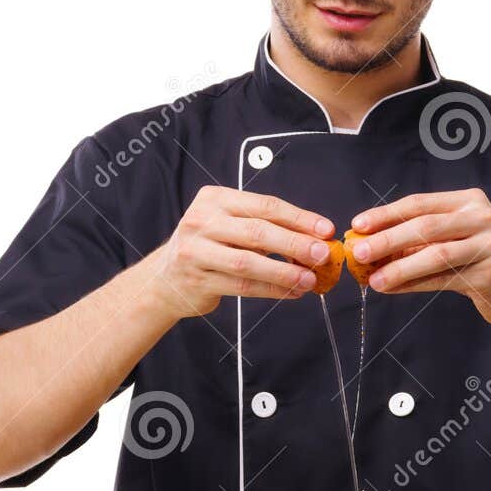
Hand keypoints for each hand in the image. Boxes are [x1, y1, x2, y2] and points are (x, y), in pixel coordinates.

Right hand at [149, 186, 334, 317]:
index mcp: (215, 199)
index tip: (325, 229)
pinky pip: (242, 286)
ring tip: (310, 279)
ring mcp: (196, 251)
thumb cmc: (208, 247)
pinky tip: (291, 291)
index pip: (265, 205)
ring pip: (249, 262)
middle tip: (322, 254)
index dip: (299, 217)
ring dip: (285, 272)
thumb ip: (265, 227)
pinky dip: (271, 290)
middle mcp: (202, 221)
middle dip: (295, 243)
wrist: (165, 279)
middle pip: (258, 231)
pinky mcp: (198, 280)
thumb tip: (314, 238)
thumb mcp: (229, 225)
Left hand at [348, 189, 490, 329]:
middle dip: (387, 239)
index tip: (358, 225)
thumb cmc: (481, 265)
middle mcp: (483, 218)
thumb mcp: (454, 243)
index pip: (420, 203)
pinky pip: (443, 279)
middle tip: (359, 252)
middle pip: (425, 226)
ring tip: (373, 279)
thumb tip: (370, 248)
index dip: (386, 214)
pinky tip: (393, 289)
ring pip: (434, 254)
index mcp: (470, 201)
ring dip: (399, 268)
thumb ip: (418, 241)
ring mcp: (490, 245)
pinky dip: (414, 285)